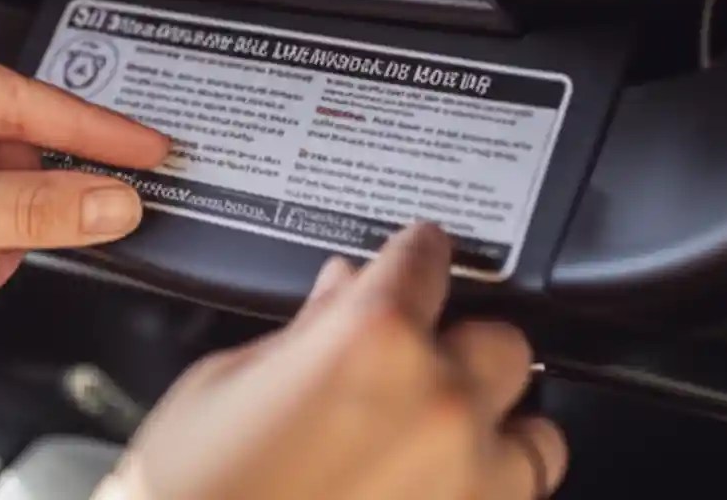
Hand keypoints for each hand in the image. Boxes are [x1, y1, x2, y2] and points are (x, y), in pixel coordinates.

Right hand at [97, 224, 567, 499]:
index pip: (424, 260)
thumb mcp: (224, 386)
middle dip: (460, 347)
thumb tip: (341, 290)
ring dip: (494, 427)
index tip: (417, 256)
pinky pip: (517, 499)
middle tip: (414, 364)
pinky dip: (487, 488)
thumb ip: (303, 332)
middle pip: (500, 342)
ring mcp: (470, 482)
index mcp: (371, 340)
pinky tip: (437, 489)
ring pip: (535, 433)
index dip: (416, 252)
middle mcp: (438, 402)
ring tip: (441, 441)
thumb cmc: (192, 493)